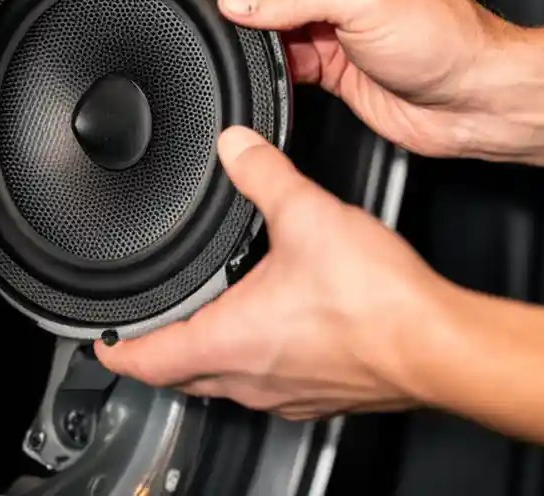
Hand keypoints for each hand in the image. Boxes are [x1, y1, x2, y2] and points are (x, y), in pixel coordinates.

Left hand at [95, 126, 453, 420]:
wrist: (440, 346)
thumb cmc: (378, 302)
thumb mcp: (308, 216)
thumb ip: (265, 175)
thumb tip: (237, 146)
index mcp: (229, 341)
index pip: (147, 360)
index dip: (116, 350)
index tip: (103, 340)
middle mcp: (251, 379)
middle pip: (182, 376)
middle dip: (159, 353)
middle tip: (146, 330)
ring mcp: (287, 396)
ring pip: (226, 384)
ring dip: (208, 359)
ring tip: (205, 325)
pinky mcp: (322, 397)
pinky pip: (270, 387)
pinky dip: (257, 363)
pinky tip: (278, 334)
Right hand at [218, 0, 520, 157]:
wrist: (474, 99)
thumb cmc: (447, 37)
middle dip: (244, 2)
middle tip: (221, 19)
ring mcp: (334, 15)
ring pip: (270, 22)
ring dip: (256, 37)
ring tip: (245, 45)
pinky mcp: (331, 56)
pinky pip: (283, 56)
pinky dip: (269, 64)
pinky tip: (263, 67)